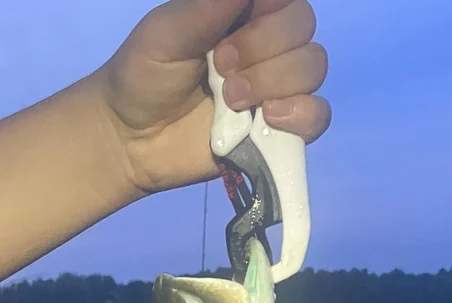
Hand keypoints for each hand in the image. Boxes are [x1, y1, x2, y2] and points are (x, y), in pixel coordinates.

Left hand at [98, 0, 329, 195]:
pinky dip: (301, 116)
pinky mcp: (280, 131)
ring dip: (273, 82)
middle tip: (219, 70)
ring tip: (230, 102)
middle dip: (262, 50)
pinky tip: (267, 120)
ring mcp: (276, 88)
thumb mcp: (169, 31)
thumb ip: (210, 5)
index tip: (228, 33)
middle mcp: (267, 45)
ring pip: (313, 68)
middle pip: (304, 29)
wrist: (133, 139)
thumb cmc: (145, 75)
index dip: (268, 15)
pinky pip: (318, 116)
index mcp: (243, 12)